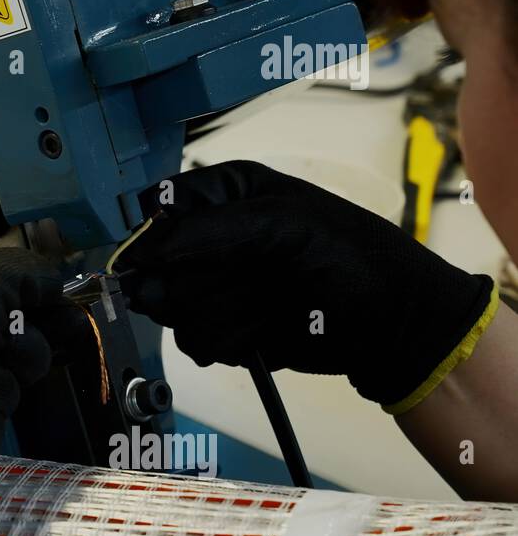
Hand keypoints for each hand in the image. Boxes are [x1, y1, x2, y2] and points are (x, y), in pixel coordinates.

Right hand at [118, 161, 494, 409]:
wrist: (395, 328)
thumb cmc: (355, 259)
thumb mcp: (282, 225)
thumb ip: (207, 232)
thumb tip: (140, 255)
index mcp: (227, 194)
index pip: (158, 209)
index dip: (157, 238)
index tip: (171, 263)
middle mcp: (213, 238)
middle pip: (156, 266)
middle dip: (201, 284)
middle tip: (251, 283)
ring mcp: (216, 285)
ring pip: (172, 309)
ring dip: (224, 315)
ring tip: (273, 307)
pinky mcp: (224, 327)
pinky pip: (193, 340)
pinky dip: (231, 341)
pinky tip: (266, 331)